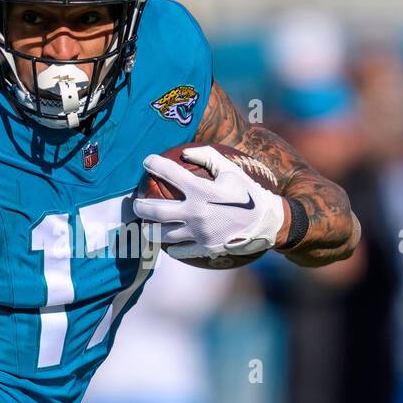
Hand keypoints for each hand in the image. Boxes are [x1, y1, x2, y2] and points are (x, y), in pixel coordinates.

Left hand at [133, 145, 285, 260]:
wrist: (267, 222)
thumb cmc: (248, 193)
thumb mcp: (231, 170)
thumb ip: (208, 157)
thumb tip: (185, 152)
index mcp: (201, 190)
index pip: (169, 173)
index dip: (154, 164)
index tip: (146, 162)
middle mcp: (195, 212)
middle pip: (156, 211)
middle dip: (140, 206)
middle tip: (135, 203)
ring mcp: (198, 233)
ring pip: (162, 235)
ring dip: (149, 230)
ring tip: (145, 226)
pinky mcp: (204, 248)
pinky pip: (180, 250)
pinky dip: (171, 247)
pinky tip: (166, 244)